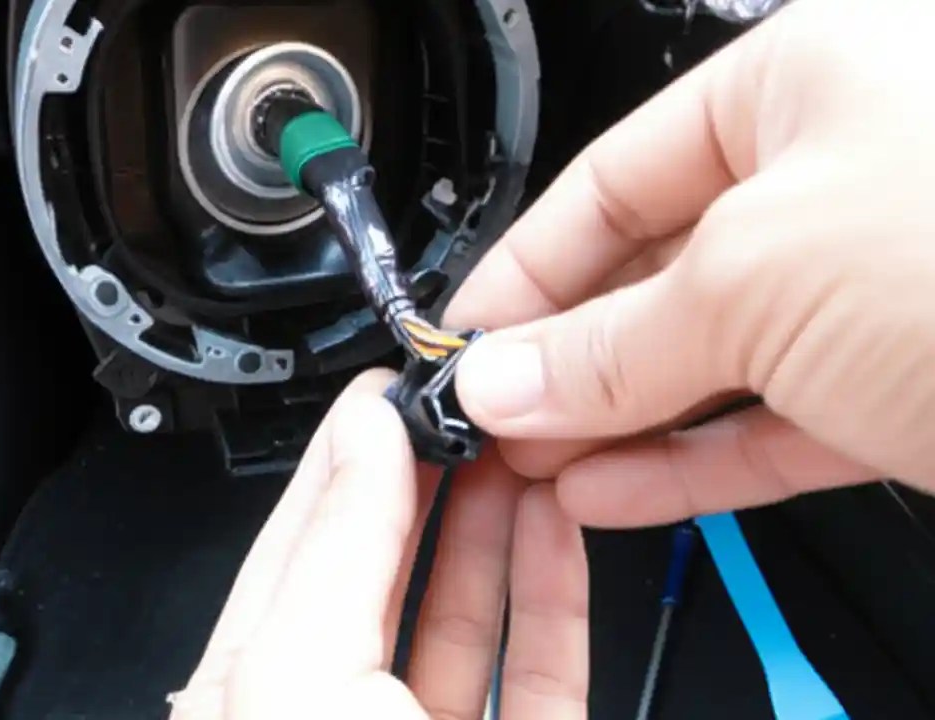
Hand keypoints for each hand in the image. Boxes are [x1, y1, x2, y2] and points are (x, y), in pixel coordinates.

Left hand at [172, 371, 587, 719]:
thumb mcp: (299, 682)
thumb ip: (335, 555)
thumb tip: (361, 439)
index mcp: (250, 696)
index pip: (295, 551)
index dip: (342, 462)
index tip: (387, 393)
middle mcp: (336, 715)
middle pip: (386, 571)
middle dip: (428, 479)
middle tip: (464, 403)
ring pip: (467, 614)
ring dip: (495, 522)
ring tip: (518, 442)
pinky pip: (540, 666)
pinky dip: (553, 592)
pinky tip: (556, 524)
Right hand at [445, 0, 934, 526]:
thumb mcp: (758, 278)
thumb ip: (612, 341)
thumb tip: (504, 376)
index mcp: (807, 84)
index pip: (616, 177)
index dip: (527, 264)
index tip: (466, 337)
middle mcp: (846, 172)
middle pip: (660, 272)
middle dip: (566, 353)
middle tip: (488, 414)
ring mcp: (884, 286)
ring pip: (717, 358)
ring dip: (617, 419)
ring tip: (534, 464)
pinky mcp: (915, 385)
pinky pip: (776, 421)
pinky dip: (693, 462)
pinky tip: (617, 490)